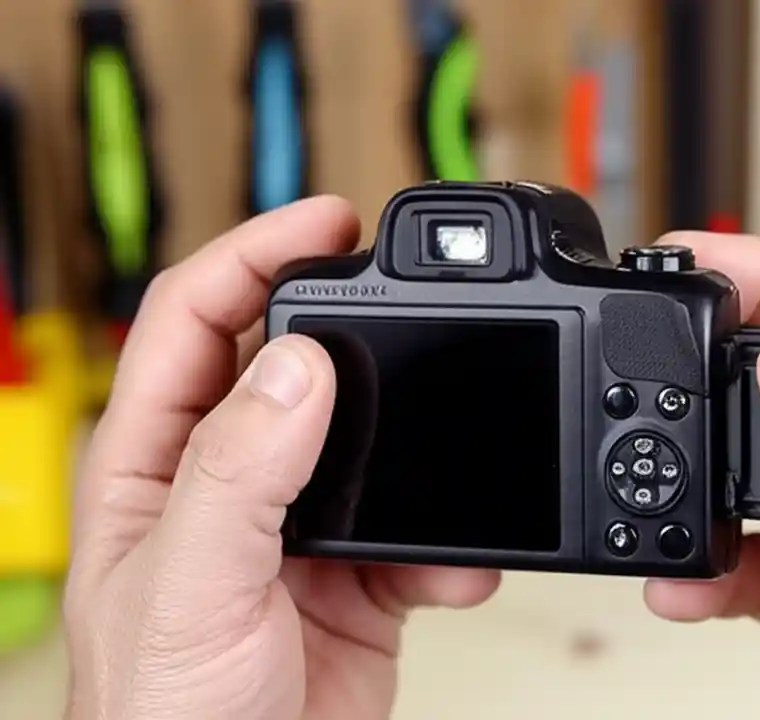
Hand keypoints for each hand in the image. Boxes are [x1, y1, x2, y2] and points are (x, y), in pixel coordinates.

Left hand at [63, 198, 499, 719]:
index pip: (196, 319)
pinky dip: (456, 540)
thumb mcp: (188, 586)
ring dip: (426, 439)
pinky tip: (461, 562)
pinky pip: (423, 526)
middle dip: (361, 323)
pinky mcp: (360, 576)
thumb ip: (239, 472)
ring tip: (465, 434)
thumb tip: (300, 364)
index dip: (255, 253)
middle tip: (421, 295)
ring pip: (376, 437)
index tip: (328, 221)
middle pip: (296, 359)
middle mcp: (227, 481)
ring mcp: (298, 526)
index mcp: (155, 464)